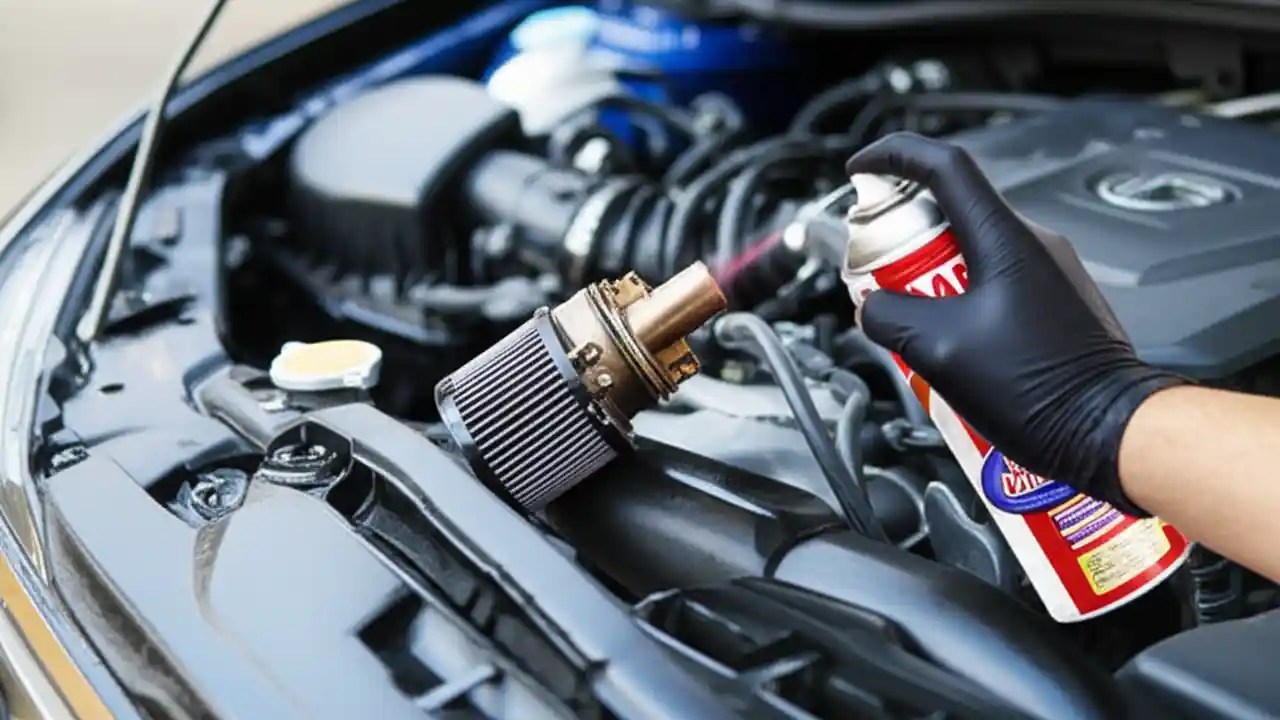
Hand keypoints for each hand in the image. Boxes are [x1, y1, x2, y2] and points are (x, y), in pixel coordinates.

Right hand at [846, 133, 1185, 514]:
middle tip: (876, 271)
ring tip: (911, 321)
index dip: (893, 157)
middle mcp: (1032, 244)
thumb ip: (889, 317)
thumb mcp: (937, 350)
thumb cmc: (1040, 388)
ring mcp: (1048, 273)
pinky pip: (992, 284)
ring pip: (969, 252)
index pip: (942, 166)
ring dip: (929, 276)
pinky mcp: (1055, 304)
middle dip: (902, 238)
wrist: (1109, 431)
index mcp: (1004, 238)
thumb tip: (872, 307)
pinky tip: (950, 345)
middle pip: (951, 212)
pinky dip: (958, 301)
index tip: (861, 170)